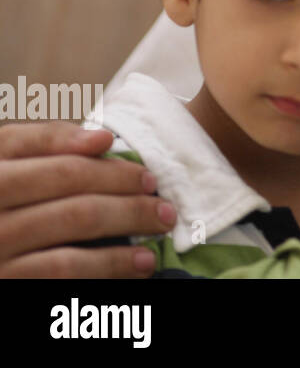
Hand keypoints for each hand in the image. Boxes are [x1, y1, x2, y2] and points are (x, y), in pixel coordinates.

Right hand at [0, 122, 176, 277]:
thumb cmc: (1, 207)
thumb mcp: (8, 168)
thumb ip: (46, 145)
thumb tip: (103, 139)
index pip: (47, 149)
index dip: (96, 156)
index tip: (141, 170)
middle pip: (69, 181)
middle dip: (126, 188)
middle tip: (162, 202)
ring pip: (76, 221)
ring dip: (129, 220)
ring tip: (160, 226)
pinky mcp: (7, 281)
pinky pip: (66, 269)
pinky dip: (110, 265)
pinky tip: (137, 265)